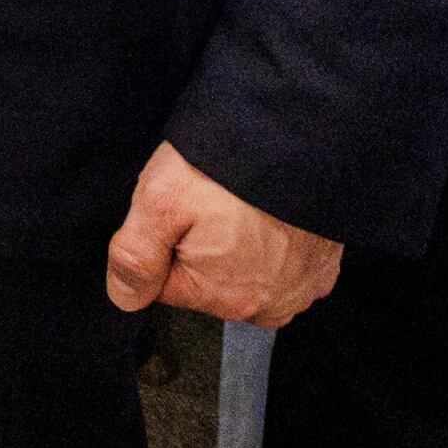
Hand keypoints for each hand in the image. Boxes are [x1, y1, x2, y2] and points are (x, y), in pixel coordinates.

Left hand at [104, 141, 343, 327]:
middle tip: (210, 201)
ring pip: (245, 273)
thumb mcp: (160, 201)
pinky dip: (273, 240)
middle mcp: (267, 306)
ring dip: (239, 243)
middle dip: (200, 244)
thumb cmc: (229, 167)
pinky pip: (283, 263)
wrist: (301, 141)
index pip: (166, 284)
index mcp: (223, 297)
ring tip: (239, 203)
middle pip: (207, 281)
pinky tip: (268, 210)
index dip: (161, 241)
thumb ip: (135, 257)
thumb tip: (125, 298)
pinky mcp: (323, 266)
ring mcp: (301, 287)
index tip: (177, 211)